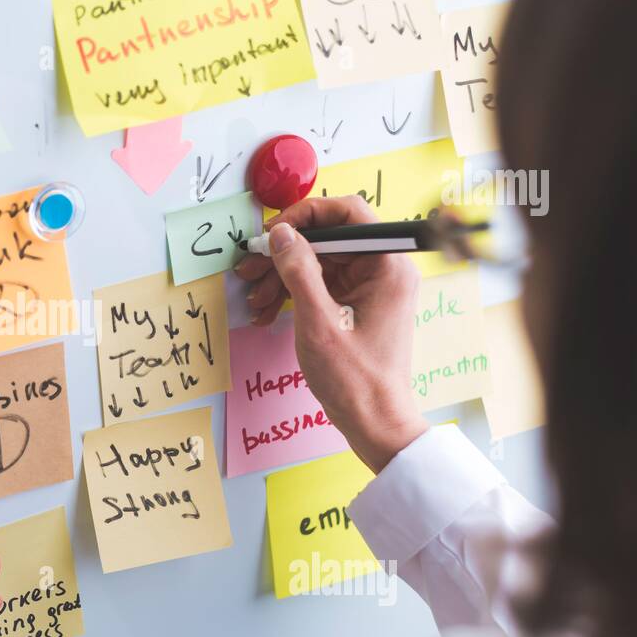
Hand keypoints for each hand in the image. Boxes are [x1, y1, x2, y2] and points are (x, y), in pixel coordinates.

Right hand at [234, 195, 427, 471]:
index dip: (306, 215)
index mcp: (387, 265)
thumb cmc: (355, 379)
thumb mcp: (319, 322)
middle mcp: (383, 270)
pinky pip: (320, 286)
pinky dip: (292, 295)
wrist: (374, 423)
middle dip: (285, 254)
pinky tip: (266, 311)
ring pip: (318, 263)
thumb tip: (281, 235)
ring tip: (253, 298)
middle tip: (249, 267)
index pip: (348, 213)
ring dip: (281, 277)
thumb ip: (299, 271)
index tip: (273, 233)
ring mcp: (370, 288)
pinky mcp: (358, 306)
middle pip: (327, 239)